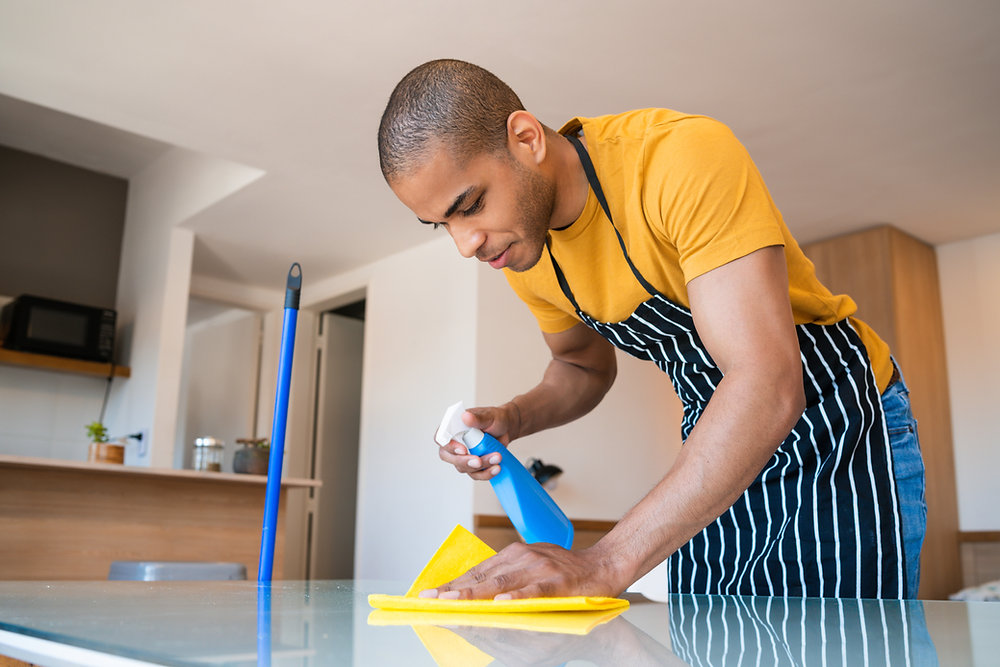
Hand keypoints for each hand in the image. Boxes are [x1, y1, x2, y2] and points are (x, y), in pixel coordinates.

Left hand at [418, 541, 625, 599]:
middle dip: (455, 589)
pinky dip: (516, 597)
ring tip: (455, 602)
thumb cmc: (566, 572)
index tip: (430, 593)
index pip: (478, 570)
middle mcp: (523, 557)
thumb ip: (508, 577)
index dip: (453, 582)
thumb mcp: (532, 566)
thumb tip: (479, 594)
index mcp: (515, 554)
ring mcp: (540, 568)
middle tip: (431, 599)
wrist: (603, 566)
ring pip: (502, 583)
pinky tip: (501, 604)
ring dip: (476, 593)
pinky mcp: (557, 582)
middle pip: (483, 576)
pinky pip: (533, 591)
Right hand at [437, 403, 520, 480]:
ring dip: (481, 466)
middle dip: (464, 461)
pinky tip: (496, 467)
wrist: (507, 429)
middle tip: (478, 461)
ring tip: (497, 457)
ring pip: (464, 467)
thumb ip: (477, 418)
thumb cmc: (495, 419)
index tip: (463, 449)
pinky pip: (475, 474)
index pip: (441, 438)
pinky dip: (486, 473)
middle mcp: (454, 442)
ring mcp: (463, 455)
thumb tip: (466, 417)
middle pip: (448, 457)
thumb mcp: (488, 416)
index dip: (448, 446)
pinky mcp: (473, 465)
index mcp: (453, 427)